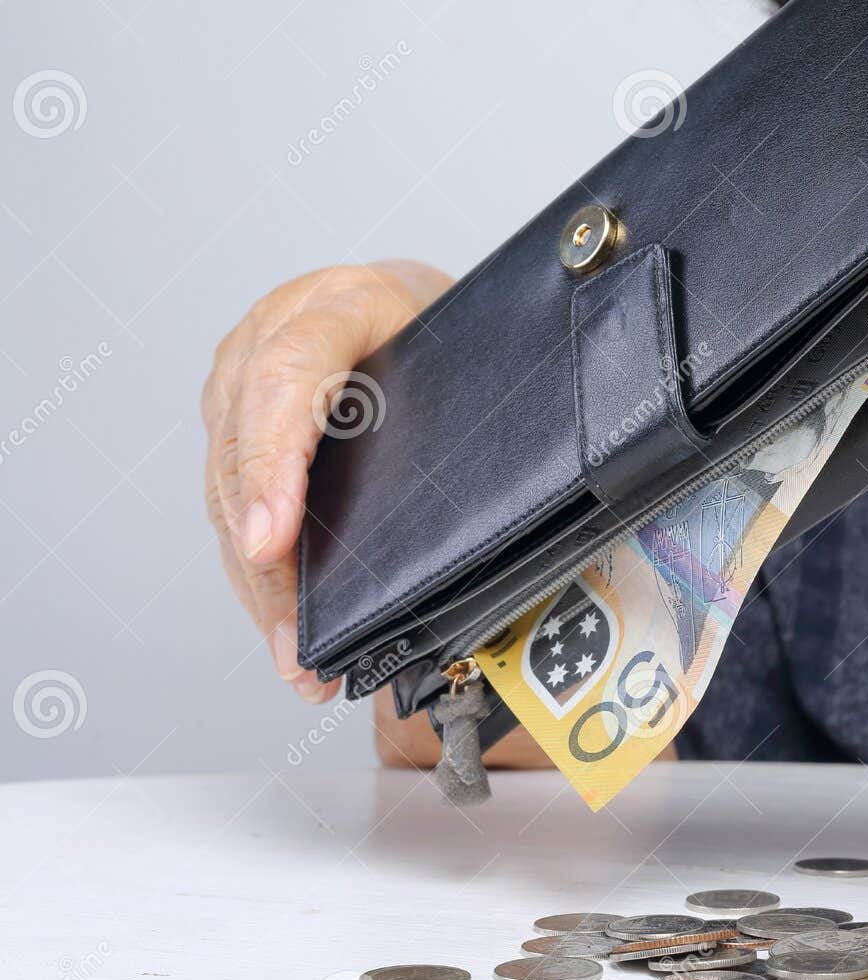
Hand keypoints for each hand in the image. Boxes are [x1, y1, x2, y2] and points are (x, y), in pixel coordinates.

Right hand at [203, 261, 452, 700]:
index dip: (275, 458)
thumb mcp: (476, 355)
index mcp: (341, 302)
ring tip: (295, 660)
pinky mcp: (235, 420)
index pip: (290, 373)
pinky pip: (231, 502)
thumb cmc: (458, 335)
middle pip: (245, 447)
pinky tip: (284, 633)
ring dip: (258, 583)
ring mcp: (242, 374)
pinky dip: (256, 574)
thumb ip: (475, 419)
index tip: (273, 541)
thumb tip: (513, 525)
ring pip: (226, 487)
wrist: (428, 305)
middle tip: (294, 641)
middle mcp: (273, 331)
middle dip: (266, 559)